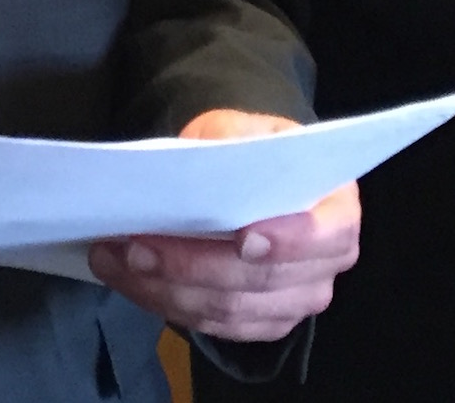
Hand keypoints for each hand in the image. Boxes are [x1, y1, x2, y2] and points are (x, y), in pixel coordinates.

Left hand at [87, 112, 359, 341]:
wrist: (246, 177)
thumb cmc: (249, 150)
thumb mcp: (241, 128)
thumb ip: (231, 141)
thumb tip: (207, 161)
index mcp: (338, 209)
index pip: (326, 234)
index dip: (288, 241)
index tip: (243, 238)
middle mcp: (326, 265)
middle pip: (263, 282)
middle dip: (193, 266)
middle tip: (136, 245)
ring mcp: (296, 301)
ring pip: (230, 310)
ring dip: (166, 289)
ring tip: (116, 258)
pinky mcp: (260, 323)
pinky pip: (213, 326)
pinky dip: (165, 303)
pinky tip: (127, 279)